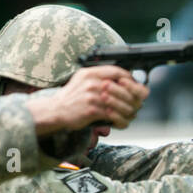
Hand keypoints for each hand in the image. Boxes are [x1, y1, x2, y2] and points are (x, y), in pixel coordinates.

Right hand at [29, 66, 147, 133]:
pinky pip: (111, 114)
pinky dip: (118, 118)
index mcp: (90, 73)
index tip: (133, 84)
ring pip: (118, 102)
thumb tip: (119, 79)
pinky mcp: (91, 110)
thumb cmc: (71, 96)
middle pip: (121, 87)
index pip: (116, 71)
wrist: (56, 110)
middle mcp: (91, 83)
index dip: (128, 78)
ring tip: (131, 112)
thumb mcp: (82, 79)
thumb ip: (98, 76)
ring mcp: (91, 96)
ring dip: (127, 109)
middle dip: (131, 96)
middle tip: (137, 101)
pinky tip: (121, 121)